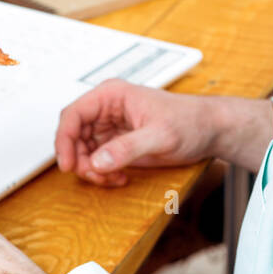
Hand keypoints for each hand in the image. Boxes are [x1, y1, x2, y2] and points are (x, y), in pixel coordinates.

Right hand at [55, 79, 219, 185]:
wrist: (208, 130)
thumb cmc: (189, 121)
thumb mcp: (160, 136)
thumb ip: (127, 148)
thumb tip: (97, 160)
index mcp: (112, 95)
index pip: (73, 115)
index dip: (64, 140)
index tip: (67, 164)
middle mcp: (107, 109)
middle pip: (74, 136)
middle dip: (80, 160)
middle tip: (95, 176)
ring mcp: (110, 127)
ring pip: (83, 151)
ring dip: (92, 170)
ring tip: (113, 178)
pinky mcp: (117, 143)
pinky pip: (96, 160)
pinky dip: (102, 173)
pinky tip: (120, 177)